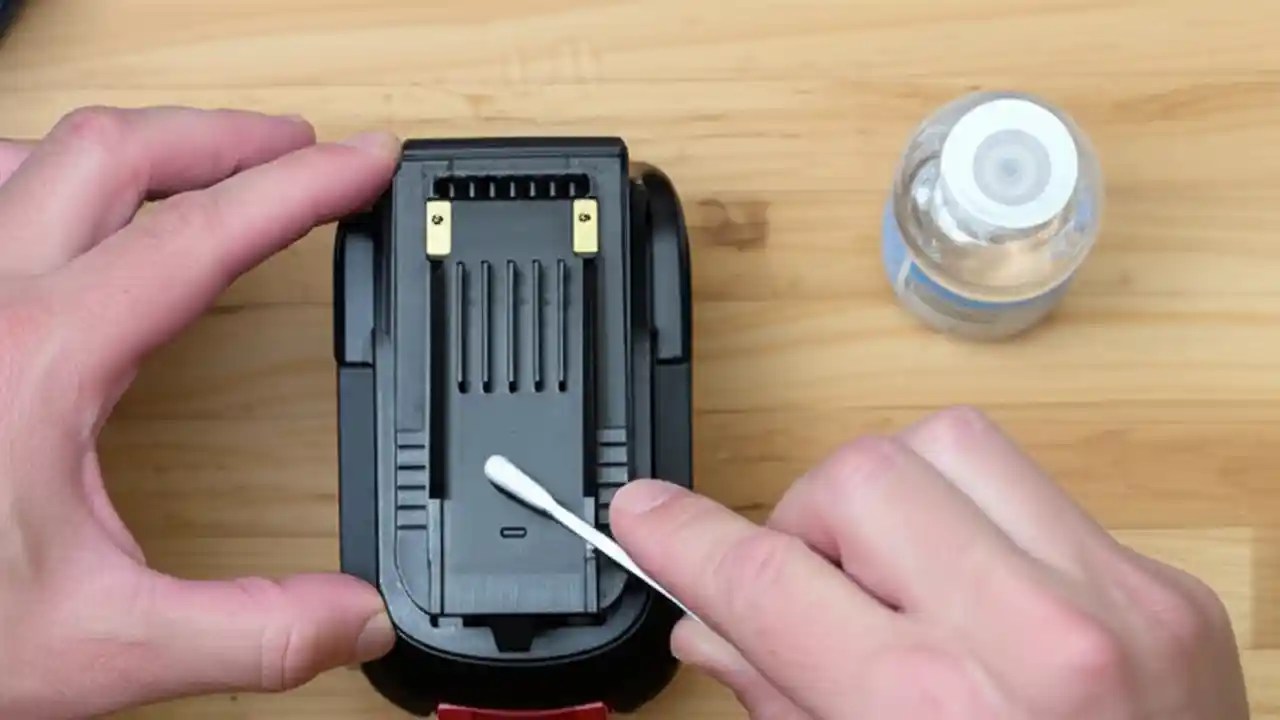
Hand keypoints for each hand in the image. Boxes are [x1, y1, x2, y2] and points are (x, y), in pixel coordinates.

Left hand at [0, 107, 399, 717]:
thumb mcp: (94, 644)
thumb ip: (248, 632)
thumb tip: (356, 617)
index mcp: (37, 359)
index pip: (199, 235)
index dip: (298, 187)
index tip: (360, 162)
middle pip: (116, 153)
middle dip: (227, 136)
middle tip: (302, 147)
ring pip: (35, 154)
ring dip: (138, 146)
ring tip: (206, 162)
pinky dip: (52, 179)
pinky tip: (72, 215)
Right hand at [611, 407, 1249, 718]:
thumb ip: (780, 699)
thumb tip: (710, 622)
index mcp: (940, 714)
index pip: (769, 582)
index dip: (687, 540)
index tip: (645, 515)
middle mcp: (1036, 637)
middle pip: (861, 475)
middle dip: (809, 521)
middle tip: (816, 592)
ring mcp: (1114, 600)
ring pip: (949, 445)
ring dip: (895, 500)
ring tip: (898, 582)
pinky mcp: (1162, 587)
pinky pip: (1031, 489)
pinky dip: (974, 526)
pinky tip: (977, 599)